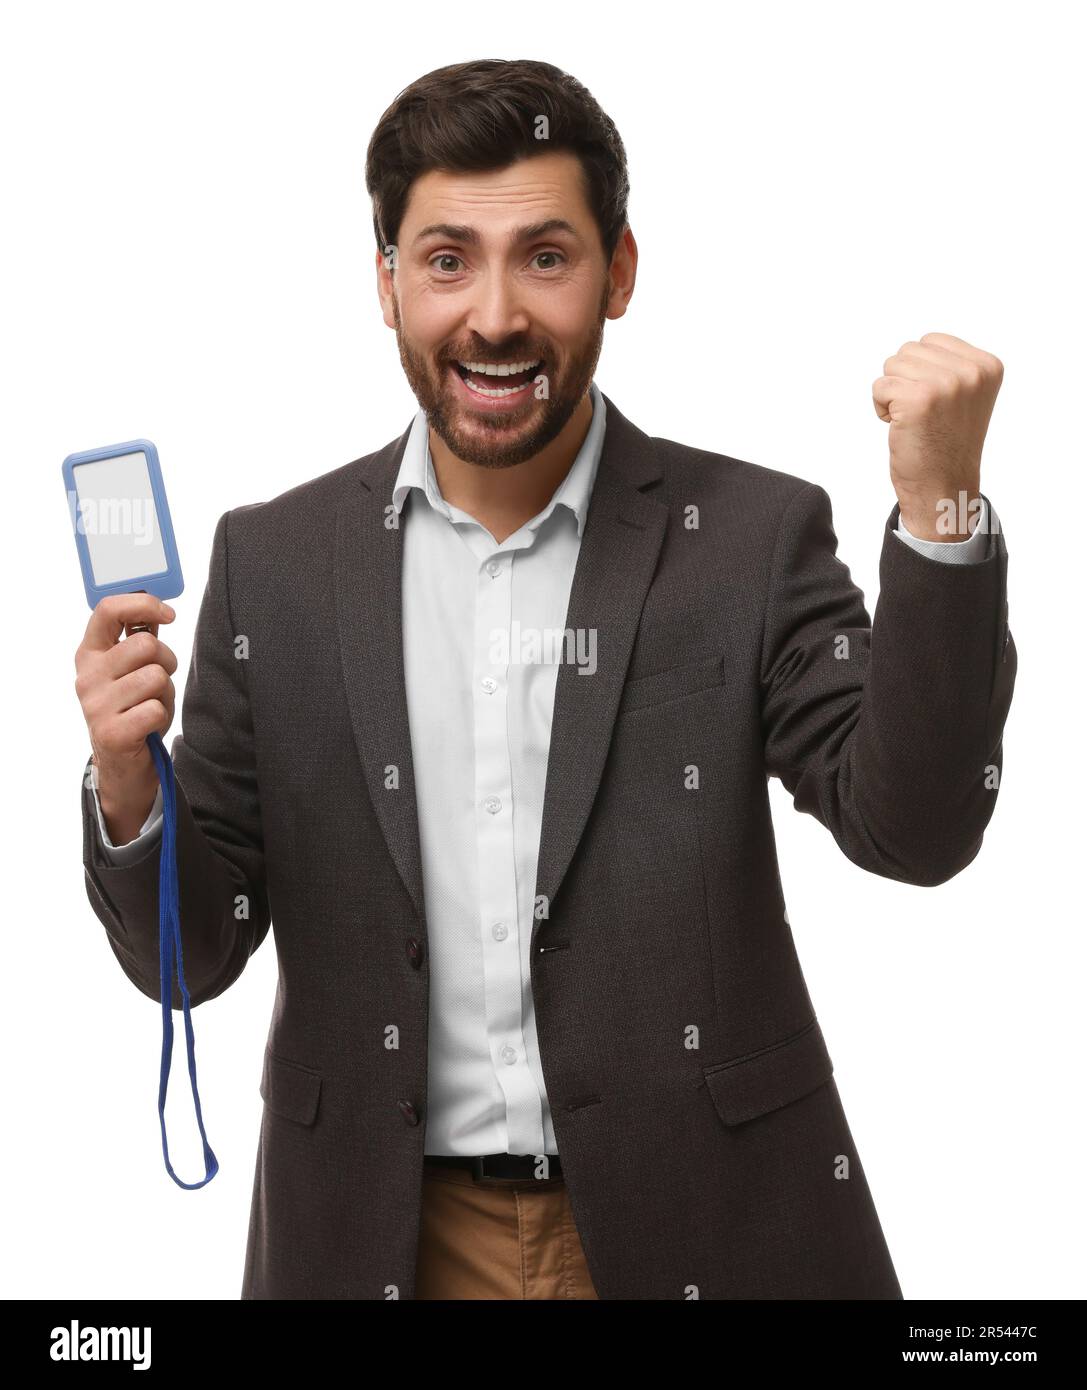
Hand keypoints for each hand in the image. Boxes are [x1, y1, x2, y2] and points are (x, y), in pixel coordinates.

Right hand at [75, 593, 177, 840]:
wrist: (123, 765)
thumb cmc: (133, 710)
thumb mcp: (132, 670)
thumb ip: (139, 638)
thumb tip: (155, 605)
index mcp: (90, 654)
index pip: (108, 610)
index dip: (143, 604)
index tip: (169, 614)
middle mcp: (87, 676)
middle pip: (146, 645)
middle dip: (166, 661)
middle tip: (159, 682)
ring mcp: (96, 705)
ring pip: (155, 677)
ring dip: (165, 693)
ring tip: (151, 706)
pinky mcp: (111, 732)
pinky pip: (156, 708)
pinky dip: (161, 717)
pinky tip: (148, 726)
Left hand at [872, 332, 1002, 540]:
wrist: (943, 486)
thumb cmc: (947, 443)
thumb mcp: (966, 395)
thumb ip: (952, 365)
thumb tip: (919, 345)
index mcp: (987, 366)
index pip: (931, 341)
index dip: (922, 371)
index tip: (936, 402)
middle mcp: (971, 372)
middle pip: (909, 350)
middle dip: (905, 381)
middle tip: (922, 414)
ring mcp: (946, 384)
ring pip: (892, 365)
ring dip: (893, 393)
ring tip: (913, 419)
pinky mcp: (918, 399)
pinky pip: (879, 386)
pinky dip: (881, 408)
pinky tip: (901, 427)